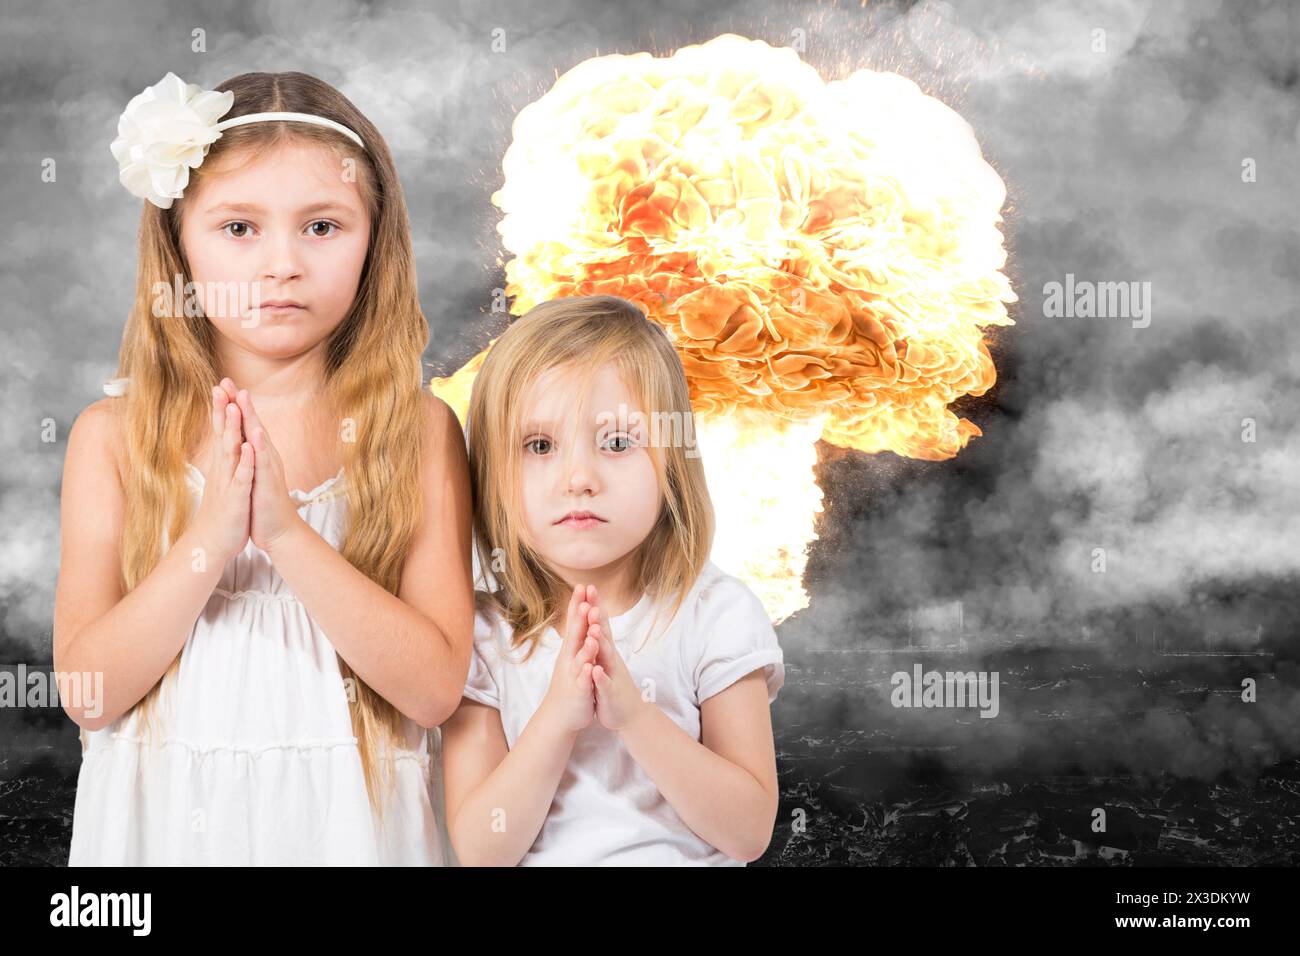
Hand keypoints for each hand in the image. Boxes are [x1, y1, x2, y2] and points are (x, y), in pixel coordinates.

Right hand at [191, 383, 253, 564]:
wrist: (214, 542)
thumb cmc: (223, 510)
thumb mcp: (224, 480)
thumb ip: (225, 460)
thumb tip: (225, 440)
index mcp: (223, 464)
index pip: (222, 430)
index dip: (222, 407)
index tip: (222, 383)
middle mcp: (223, 469)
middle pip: (222, 433)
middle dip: (223, 409)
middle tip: (221, 384)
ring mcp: (228, 482)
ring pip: (230, 451)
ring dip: (232, 429)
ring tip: (233, 406)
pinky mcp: (236, 498)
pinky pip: (242, 478)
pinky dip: (245, 463)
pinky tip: (249, 448)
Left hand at [233, 388, 301, 554]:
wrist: (279, 531)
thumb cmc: (262, 503)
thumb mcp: (251, 475)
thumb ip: (248, 457)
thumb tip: (242, 442)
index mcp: (257, 454)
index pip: (244, 425)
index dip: (232, 405)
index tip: (220, 385)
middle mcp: (265, 456)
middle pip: (252, 423)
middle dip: (239, 402)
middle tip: (227, 380)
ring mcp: (268, 468)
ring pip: (259, 438)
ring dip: (251, 418)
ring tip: (242, 398)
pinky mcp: (269, 483)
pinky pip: (264, 463)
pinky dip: (260, 448)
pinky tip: (256, 434)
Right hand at [539, 584, 600, 734]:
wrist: (560, 715)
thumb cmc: (570, 682)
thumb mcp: (573, 655)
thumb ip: (577, 636)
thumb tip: (580, 614)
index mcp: (572, 649)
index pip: (576, 623)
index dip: (578, 604)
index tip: (582, 585)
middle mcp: (570, 658)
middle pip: (575, 634)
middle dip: (580, 616)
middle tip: (583, 598)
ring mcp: (574, 675)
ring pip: (580, 658)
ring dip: (585, 645)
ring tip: (591, 633)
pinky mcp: (580, 691)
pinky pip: (583, 682)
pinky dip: (586, 674)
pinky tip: (590, 668)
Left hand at [587, 585, 648, 730]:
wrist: (629, 713)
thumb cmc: (614, 683)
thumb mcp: (606, 658)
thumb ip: (602, 639)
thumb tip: (597, 617)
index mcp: (606, 650)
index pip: (599, 624)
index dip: (594, 605)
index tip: (587, 585)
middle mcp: (611, 658)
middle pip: (604, 633)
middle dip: (597, 615)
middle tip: (590, 595)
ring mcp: (612, 674)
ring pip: (606, 656)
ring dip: (600, 642)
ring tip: (594, 629)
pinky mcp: (610, 693)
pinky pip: (605, 683)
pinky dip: (600, 676)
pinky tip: (594, 670)